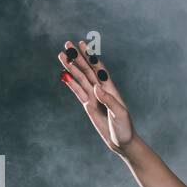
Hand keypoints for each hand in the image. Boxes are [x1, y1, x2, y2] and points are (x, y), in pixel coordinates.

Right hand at [58, 39, 134, 153]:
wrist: (122, 142)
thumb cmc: (125, 128)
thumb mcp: (119, 115)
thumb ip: (109, 101)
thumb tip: (96, 88)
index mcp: (110, 89)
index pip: (99, 69)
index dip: (91, 57)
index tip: (83, 44)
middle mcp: (101, 90)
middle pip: (87, 70)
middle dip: (77, 57)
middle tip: (67, 44)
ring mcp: (94, 97)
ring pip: (80, 79)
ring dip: (71, 67)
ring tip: (61, 55)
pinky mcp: (88, 105)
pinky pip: (77, 91)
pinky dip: (71, 83)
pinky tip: (64, 74)